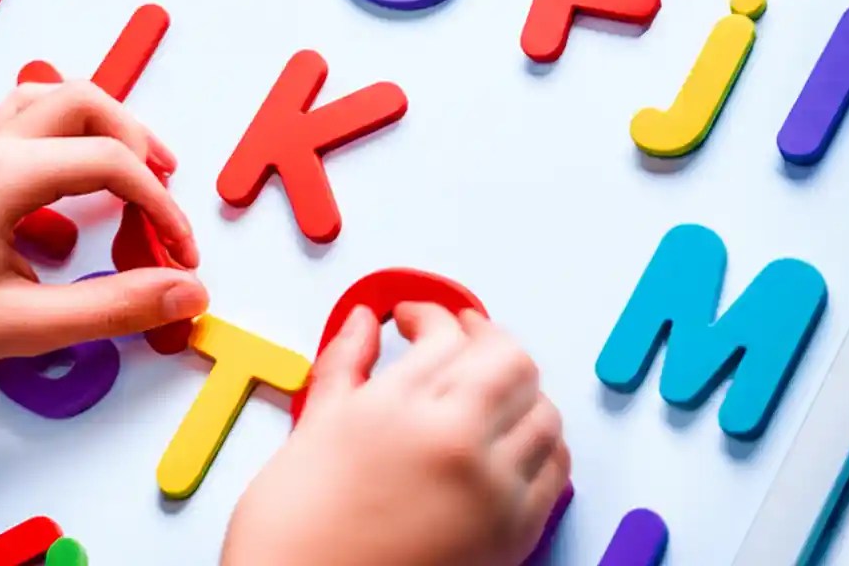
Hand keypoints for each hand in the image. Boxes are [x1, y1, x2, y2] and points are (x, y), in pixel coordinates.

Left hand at [0, 78, 208, 370]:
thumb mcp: (28, 325)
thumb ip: (115, 308)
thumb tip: (189, 291)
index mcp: (9, 178)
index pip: (113, 162)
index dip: (162, 207)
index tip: (180, 257)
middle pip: (91, 102)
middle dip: (142, 147)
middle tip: (164, 205)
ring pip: (62, 96)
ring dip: (111, 126)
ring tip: (142, 173)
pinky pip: (33, 113)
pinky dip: (75, 128)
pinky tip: (86, 168)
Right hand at [222, 304, 569, 565]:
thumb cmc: (293, 531)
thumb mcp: (311, 429)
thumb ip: (346, 363)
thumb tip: (363, 320)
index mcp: (397, 407)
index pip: (445, 334)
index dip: (430, 315)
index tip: (417, 319)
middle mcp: (453, 439)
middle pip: (509, 361)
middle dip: (486, 339)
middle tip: (461, 337)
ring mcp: (490, 487)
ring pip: (543, 410)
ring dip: (520, 390)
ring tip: (489, 390)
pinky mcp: (512, 533)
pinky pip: (555, 469)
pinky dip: (541, 444)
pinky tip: (513, 441)